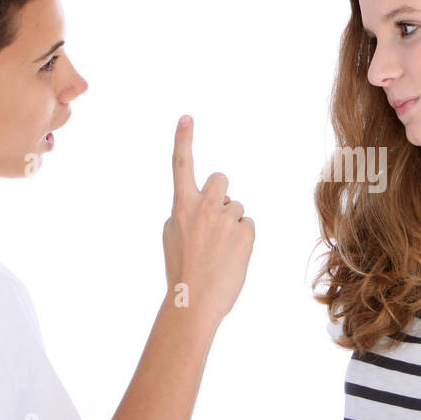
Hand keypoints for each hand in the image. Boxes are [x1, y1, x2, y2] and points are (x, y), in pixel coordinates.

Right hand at [162, 116, 254, 324]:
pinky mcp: (245, 233)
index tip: (186, 117)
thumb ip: (186, 213)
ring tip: (219, 252)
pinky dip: (242, 240)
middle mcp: (203, 207)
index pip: (181, 166)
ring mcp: (225, 219)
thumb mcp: (173, 237)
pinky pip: (248, 226)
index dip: (183, 139)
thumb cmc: (181, 273)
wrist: (192, 302)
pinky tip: (230, 258)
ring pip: (236, 208)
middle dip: (221, 193)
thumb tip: (210, 203)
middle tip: (215, 220)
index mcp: (180, 207)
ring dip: (231, 225)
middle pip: (220, 179)